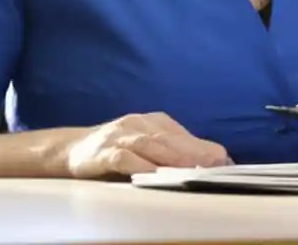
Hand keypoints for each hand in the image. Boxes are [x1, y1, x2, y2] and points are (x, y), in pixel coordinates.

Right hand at [64, 112, 231, 178]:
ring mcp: (120, 137)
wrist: (72, 149)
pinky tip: (153, 174)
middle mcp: (139, 125)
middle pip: (170, 139)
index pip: (184, 135)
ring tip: (192, 169)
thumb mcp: (148, 147)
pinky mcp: (103, 152)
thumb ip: (175, 153)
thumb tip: (214, 162)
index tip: (224, 162)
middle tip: (216, 164)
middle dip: (194, 152)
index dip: (204, 148)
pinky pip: (124, 158)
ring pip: (150, 145)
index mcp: (154, 123)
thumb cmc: (117, 150)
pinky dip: (139, 165)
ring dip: (172, 157)